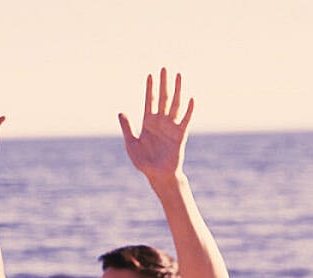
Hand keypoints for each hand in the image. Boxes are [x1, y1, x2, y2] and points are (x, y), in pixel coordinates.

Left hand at [118, 68, 193, 182]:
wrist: (157, 174)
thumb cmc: (143, 161)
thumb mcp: (131, 144)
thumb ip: (127, 128)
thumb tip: (120, 112)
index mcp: (148, 123)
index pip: (149, 101)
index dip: (149, 88)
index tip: (150, 75)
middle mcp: (160, 121)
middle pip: (162, 98)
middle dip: (163, 83)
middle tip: (164, 68)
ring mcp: (171, 126)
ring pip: (175, 104)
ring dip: (177, 90)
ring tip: (179, 75)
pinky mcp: (180, 135)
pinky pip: (186, 120)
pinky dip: (189, 110)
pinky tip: (191, 99)